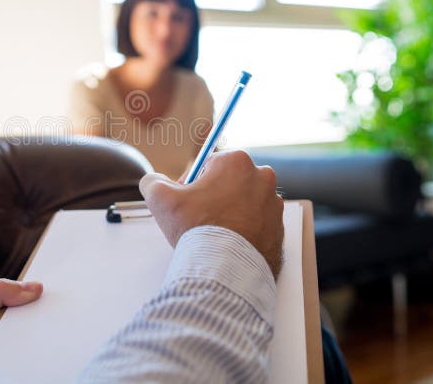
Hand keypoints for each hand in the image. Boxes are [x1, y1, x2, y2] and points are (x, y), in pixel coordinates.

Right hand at [140, 150, 283, 276]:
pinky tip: (228, 244)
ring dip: (229, 212)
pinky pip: (256, 223)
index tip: (186, 200)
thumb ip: (152, 182)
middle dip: (213, 196)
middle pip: (228, 181)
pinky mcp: (280, 227)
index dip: (191, 183)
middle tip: (198, 217)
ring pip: (243, 202)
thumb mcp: (161, 199)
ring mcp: (274, 204)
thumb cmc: (197, 230)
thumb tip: (153, 181)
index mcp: (236, 161)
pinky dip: (244, 230)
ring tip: (213, 233)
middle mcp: (262, 177)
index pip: (207, 164)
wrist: (226, 270)